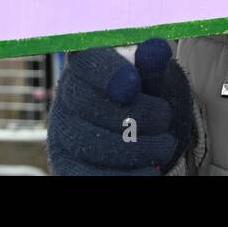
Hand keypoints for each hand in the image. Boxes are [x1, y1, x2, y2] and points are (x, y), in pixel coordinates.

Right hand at [47, 38, 193, 175]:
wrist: (136, 131)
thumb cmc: (143, 96)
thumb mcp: (151, 78)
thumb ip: (152, 66)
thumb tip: (155, 51)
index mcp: (86, 64)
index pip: (89, 62)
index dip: (108, 73)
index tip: (133, 83)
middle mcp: (67, 97)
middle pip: (89, 104)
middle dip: (136, 114)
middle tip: (164, 117)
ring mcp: (62, 133)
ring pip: (90, 143)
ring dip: (136, 147)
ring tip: (164, 145)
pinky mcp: (66, 166)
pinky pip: (89, 175)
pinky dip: (127, 175)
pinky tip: (151, 170)